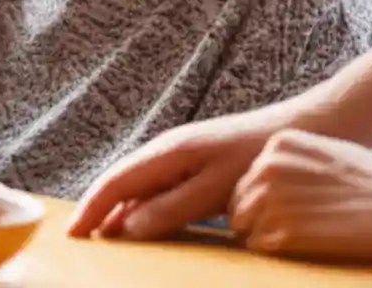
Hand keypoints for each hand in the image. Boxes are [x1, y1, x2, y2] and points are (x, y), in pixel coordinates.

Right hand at [69, 106, 286, 239]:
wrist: (299, 129)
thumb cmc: (257, 159)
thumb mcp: (214, 189)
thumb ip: (169, 208)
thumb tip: (126, 229)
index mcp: (165, 153)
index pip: (114, 183)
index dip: (90, 209)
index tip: (72, 235)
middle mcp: (165, 151)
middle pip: (119, 183)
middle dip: (96, 209)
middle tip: (79, 241)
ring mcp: (180, 156)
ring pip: (137, 186)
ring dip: (117, 209)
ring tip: (102, 237)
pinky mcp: (196, 164)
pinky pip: (157, 188)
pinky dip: (141, 207)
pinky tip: (142, 225)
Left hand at [229, 129, 371, 262]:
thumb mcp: (329, 154)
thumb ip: (293, 161)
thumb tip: (265, 176)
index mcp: (279, 144)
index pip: (248, 178)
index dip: (264, 201)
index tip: (295, 209)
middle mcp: (269, 166)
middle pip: (240, 202)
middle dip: (259, 220)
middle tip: (297, 230)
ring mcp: (273, 198)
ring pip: (244, 227)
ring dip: (266, 237)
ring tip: (304, 238)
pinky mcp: (281, 232)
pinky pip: (257, 247)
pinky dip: (276, 253)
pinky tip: (306, 248)